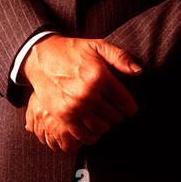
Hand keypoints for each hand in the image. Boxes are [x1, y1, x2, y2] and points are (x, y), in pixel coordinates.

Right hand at [22, 35, 141, 150]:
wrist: (41, 58)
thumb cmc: (72, 51)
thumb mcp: (98, 46)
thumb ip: (120, 57)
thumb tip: (138, 72)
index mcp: (99, 77)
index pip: (126, 103)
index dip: (130, 108)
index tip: (127, 107)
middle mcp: (87, 94)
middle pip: (115, 117)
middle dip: (118, 115)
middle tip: (113, 109)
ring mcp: (74, 107)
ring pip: (102, 128)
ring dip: (105, 125)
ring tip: (102, 117)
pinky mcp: (63, 116)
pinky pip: (84, 135)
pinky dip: (91, 135)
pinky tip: (91, 126)